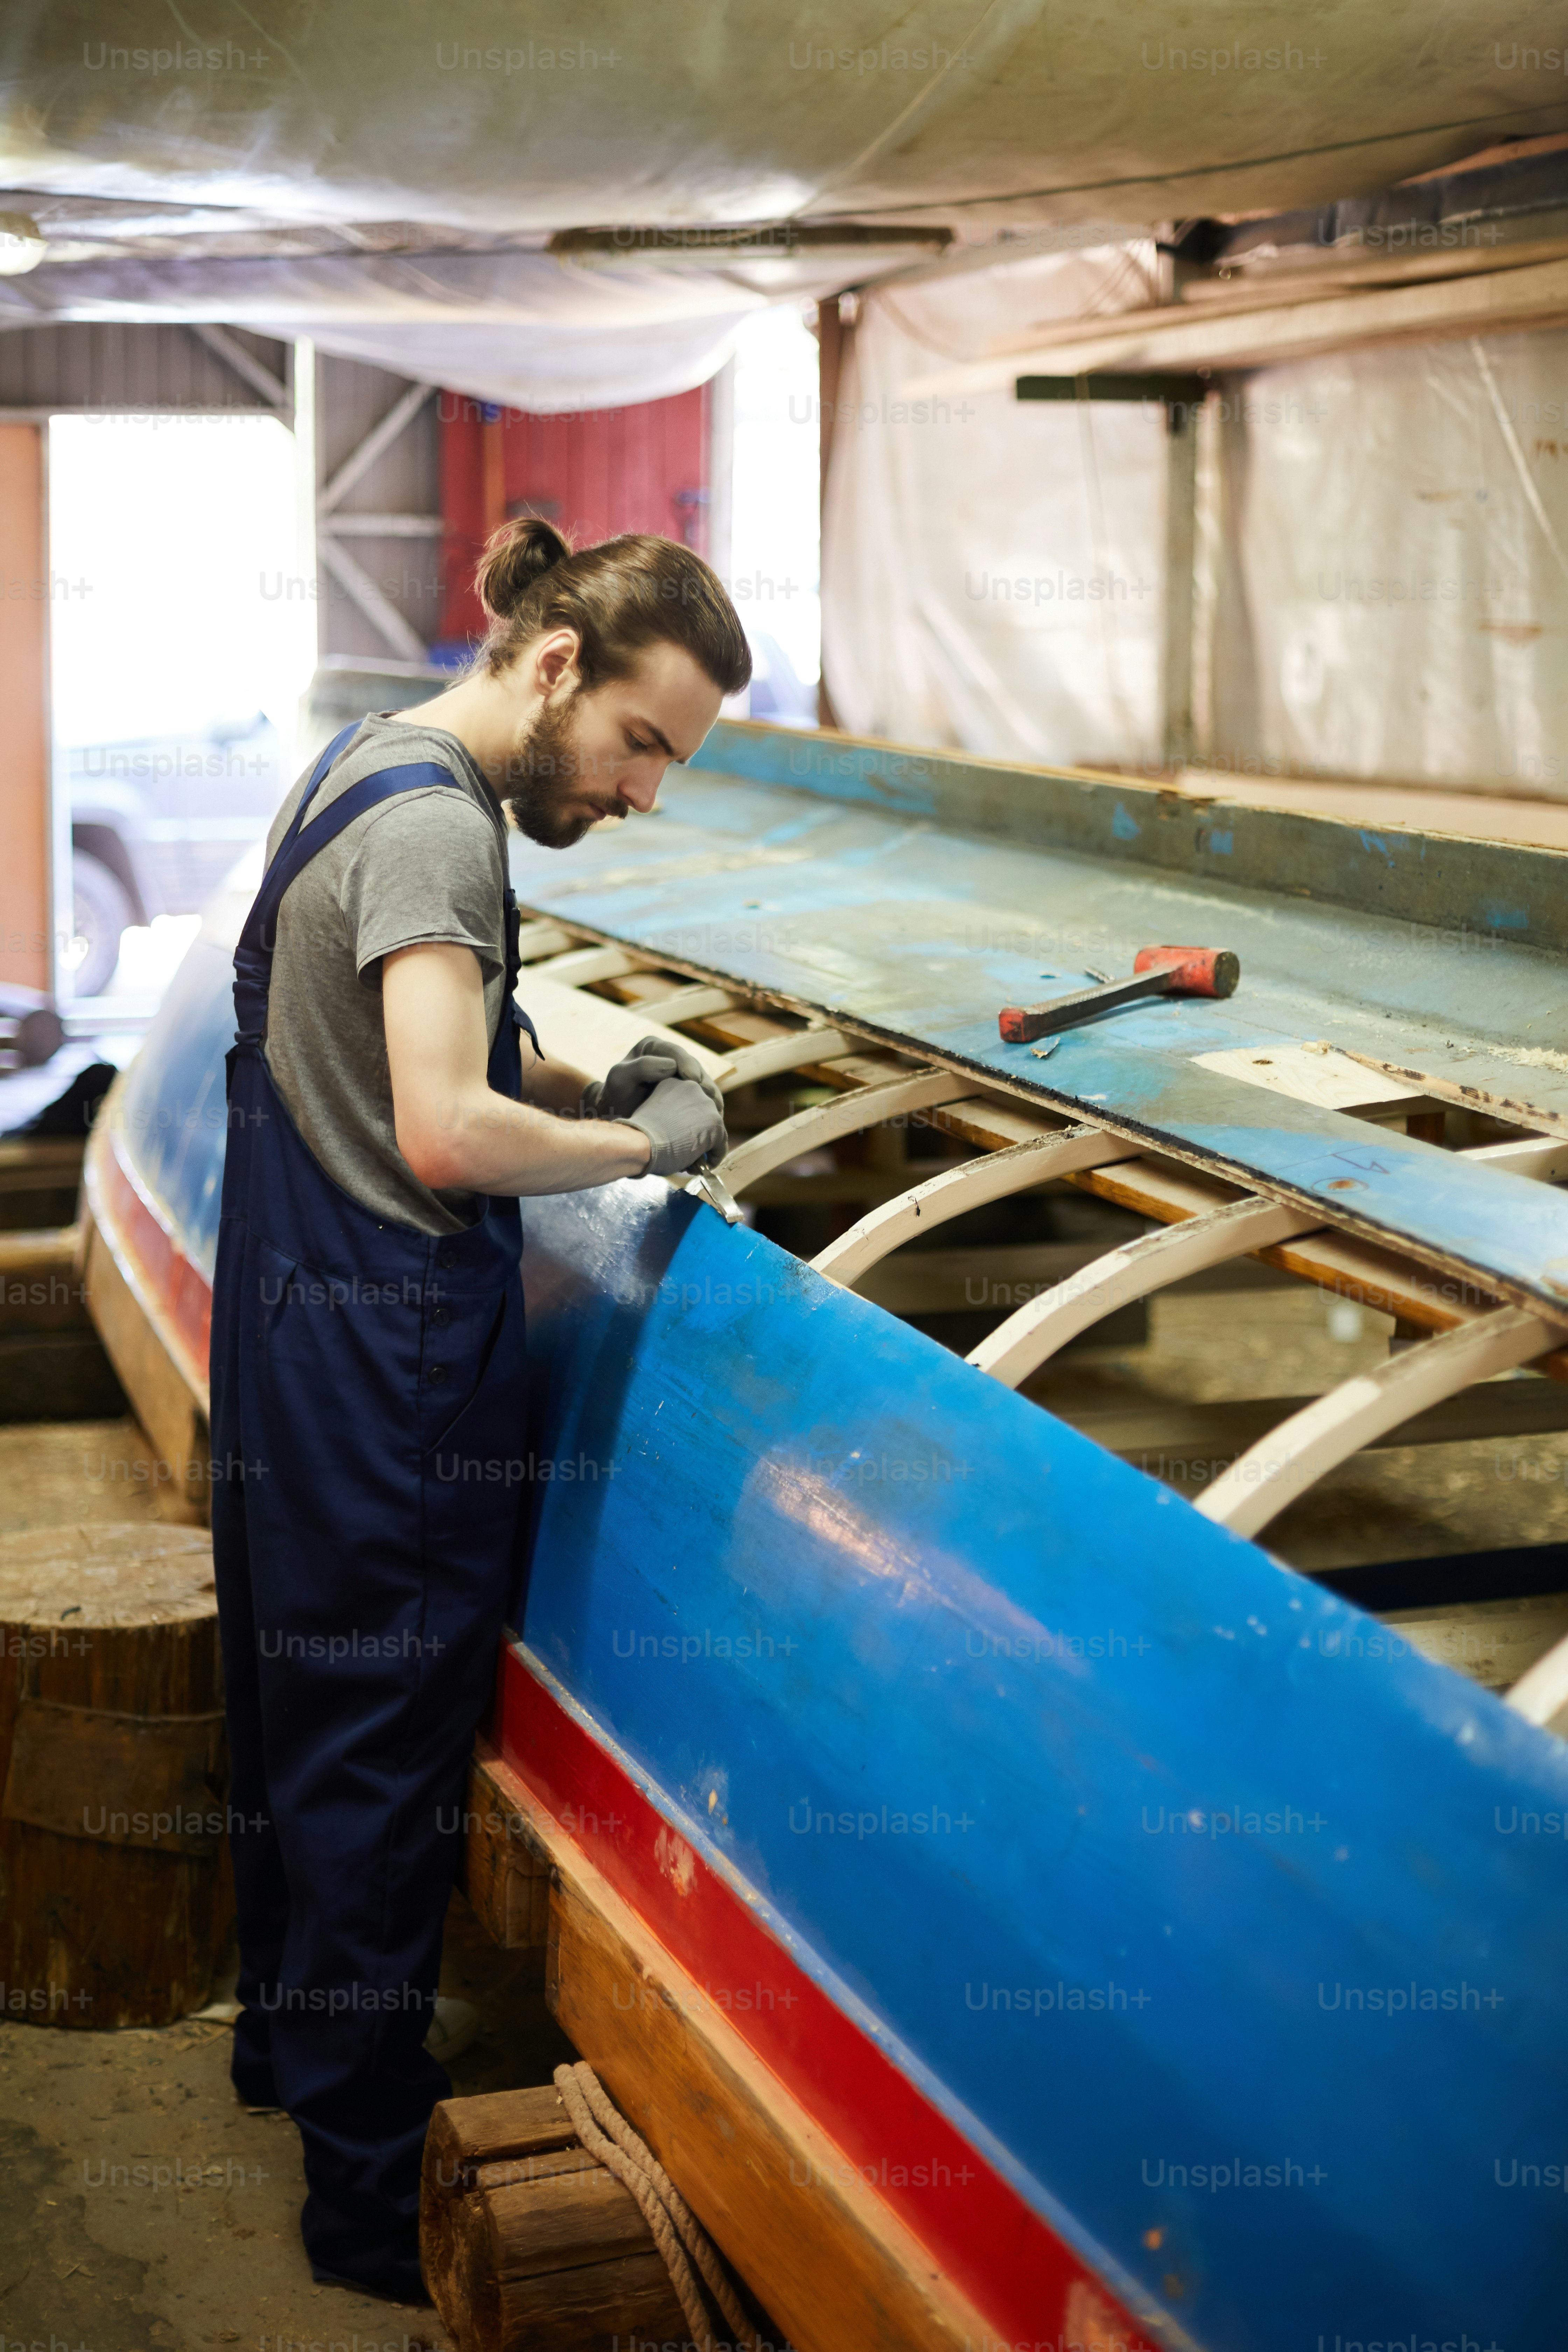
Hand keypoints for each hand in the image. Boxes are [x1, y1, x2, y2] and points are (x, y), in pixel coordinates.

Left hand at [581, 1035, 725, 1123]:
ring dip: (711, 1098)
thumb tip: (672, 1066)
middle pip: (694, 1068)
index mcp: (653, 1048)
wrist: (613, 1113)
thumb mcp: (620, 1078)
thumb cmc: (614, 1094)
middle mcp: (670, 1058)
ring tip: (716, 1112)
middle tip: (710, 1098)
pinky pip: (702, 1098)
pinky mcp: (687, 1092)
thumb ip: (641, 1067)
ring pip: (702, 1084)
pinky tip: (713, 1120)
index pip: (675, 1053)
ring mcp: (681, 1075)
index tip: (693, 1079)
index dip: (687, 1065)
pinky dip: (708, 1108)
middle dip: (704, 1083)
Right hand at [625, 1076, 728, 1177]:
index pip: (691, 1102)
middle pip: (704, 1114)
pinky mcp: (715, 1124)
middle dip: (699, 1133)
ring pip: (714, 1129)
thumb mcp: (655, 1115)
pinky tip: (704, 1166)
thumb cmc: (640, 1135)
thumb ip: (671, 1116)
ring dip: (706, 1145)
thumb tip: (683, 1134)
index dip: (689, 1123)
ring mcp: (706, 1105)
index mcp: (675, 1082)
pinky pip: (721, 1145)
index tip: (681, 1137)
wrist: (640, 1143)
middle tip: (688, 1150)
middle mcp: (693, 1088)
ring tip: (694, 1160)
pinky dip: (715, 1157)